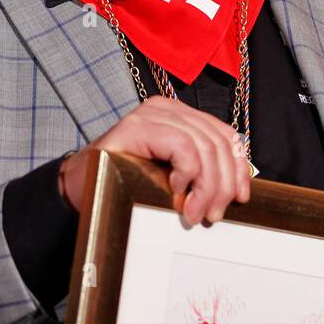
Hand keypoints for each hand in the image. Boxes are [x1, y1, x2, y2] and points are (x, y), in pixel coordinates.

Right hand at [58, 98, 251, 224]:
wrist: (81, 187)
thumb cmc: (126, 183)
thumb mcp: (172, 177)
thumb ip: (200, 172)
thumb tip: (236, 190)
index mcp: (180, 116)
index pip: (224, 134)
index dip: (239, 166)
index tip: (241, 197)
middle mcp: (168, 108)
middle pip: (217, 141)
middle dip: (223, 183)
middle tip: (214, 214)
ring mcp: (152, 114)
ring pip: (203, 146)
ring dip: (206, 186)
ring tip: (195, 213)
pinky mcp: (139, 126)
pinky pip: (182, 146)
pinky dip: (187, 174)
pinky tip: (176, 192)